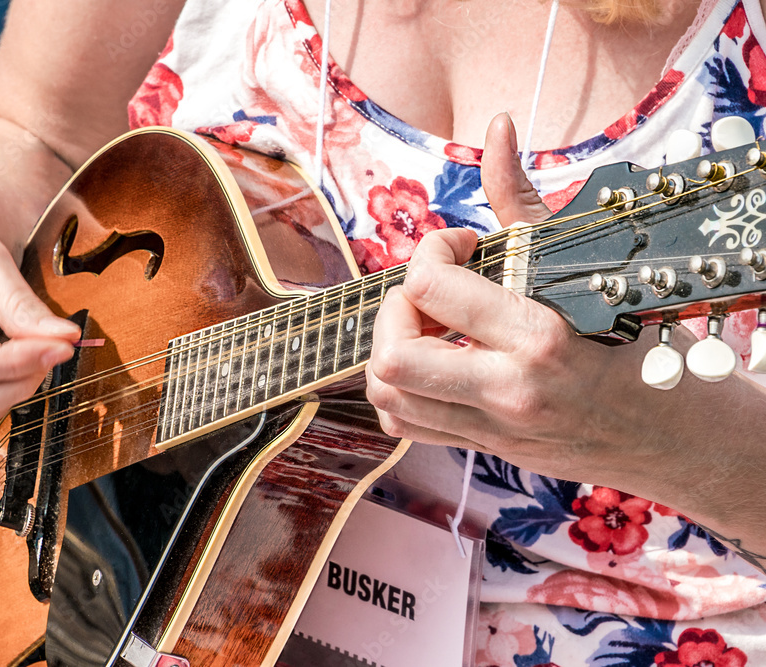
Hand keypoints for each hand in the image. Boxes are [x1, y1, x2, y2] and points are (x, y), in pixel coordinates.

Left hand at [365, 113, 688, 487]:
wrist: (680, 436)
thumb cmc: (640, 341)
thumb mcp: (587, 262)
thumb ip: (523, 196)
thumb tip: (497, 127)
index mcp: (538, 336)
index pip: (430, 286)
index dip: (431, 249)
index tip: (461, 244)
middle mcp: (508, 390)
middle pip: (391, 356)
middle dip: (394, 309)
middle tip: (430, 293)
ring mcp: (494, 427)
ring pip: (386, 395)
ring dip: (390, 348)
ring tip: (430, 326)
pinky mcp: (487, 448)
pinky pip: (404, 424)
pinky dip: (399, 389)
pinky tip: (434, 361)